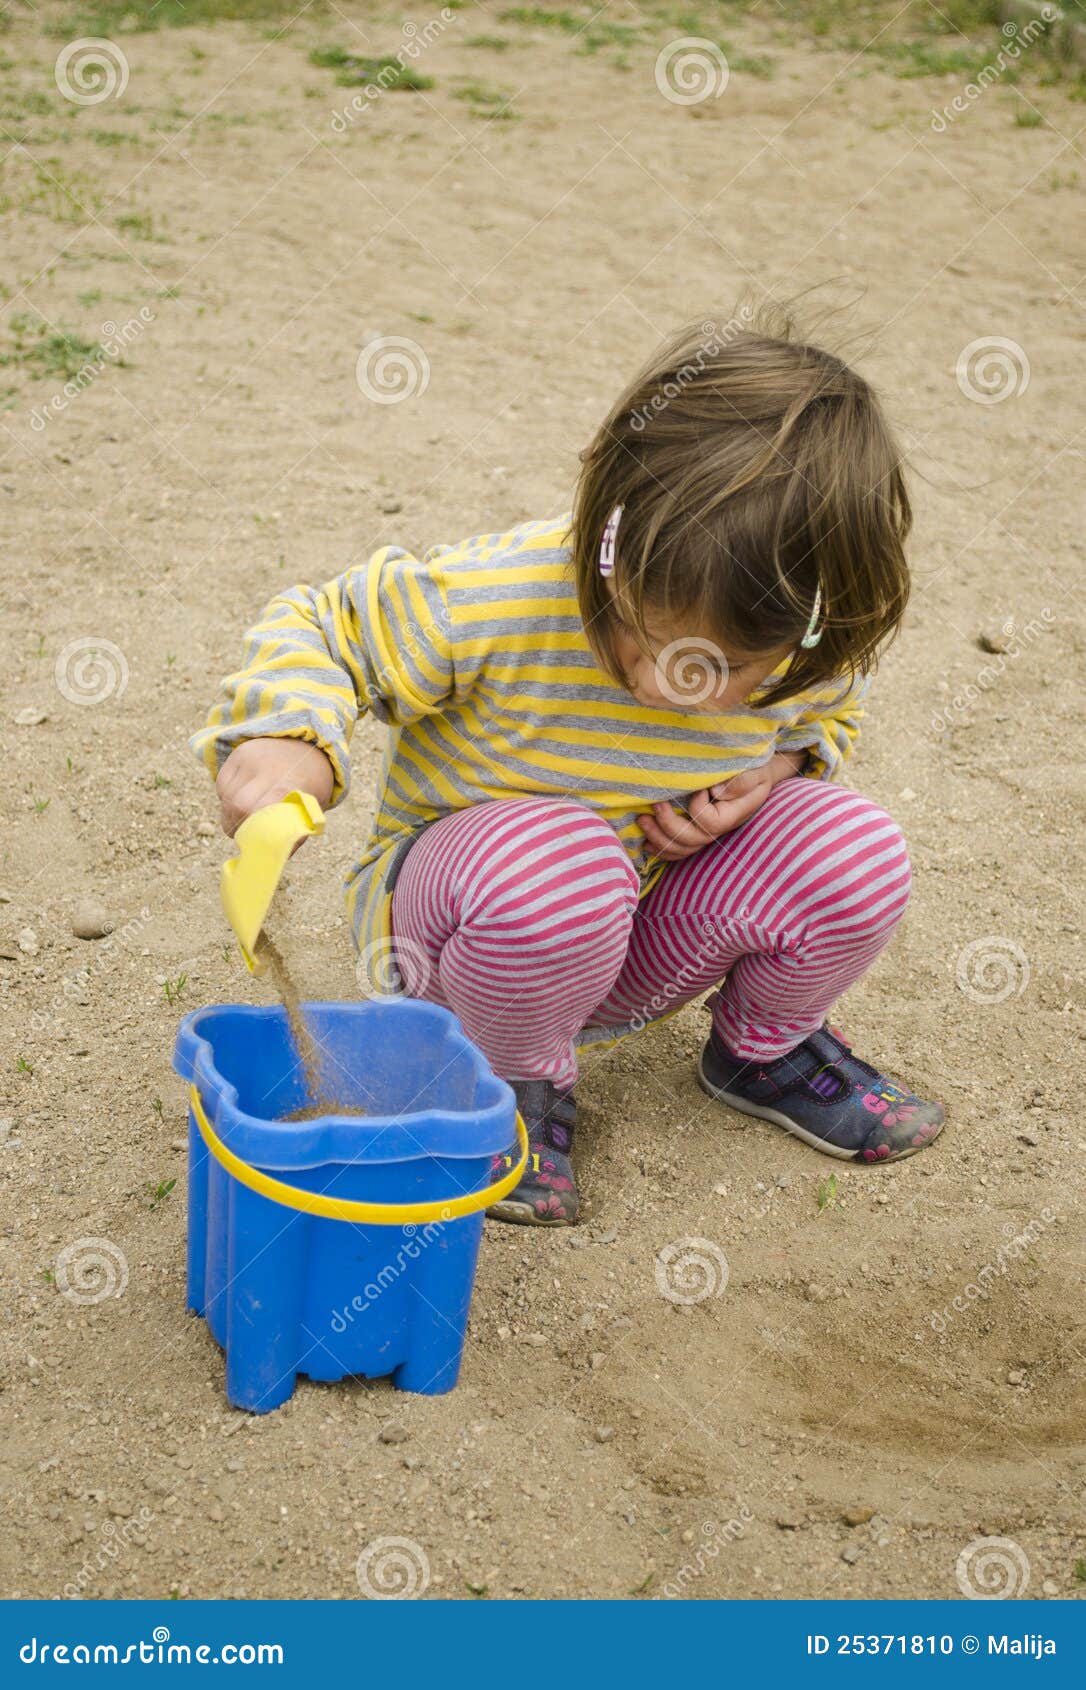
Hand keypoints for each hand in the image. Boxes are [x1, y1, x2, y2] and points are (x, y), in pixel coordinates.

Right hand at [215, 738, 334, 837]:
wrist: (311, 746)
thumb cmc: (311, 786)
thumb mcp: (312, 811)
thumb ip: (294, 835)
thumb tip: (270, 857)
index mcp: (288, 785)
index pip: (254, 811)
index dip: (247, 830)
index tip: (250, 842)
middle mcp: (267, 768)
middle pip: (237, 805)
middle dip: (235, 826)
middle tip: (241, 834)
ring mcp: (251, 757)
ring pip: (226, 796)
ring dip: (229, 813)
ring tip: (243, 817)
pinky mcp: (239, 752)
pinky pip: (222, 784)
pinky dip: (226, 797)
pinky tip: (240, 799)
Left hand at [638, 750, 805, 862]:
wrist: (756, 775)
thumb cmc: (755, 770)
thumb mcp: (755, 771)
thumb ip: (741, 781)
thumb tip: (715, 791)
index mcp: (731, 815)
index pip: (709, 822)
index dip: (697, 808)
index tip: (698, 787)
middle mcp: (718, 829)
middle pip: (691, 840)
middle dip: (668, 825)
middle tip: (654, 805)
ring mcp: (706, 833)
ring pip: (682, 849)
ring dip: (659, 838)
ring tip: (642, 820)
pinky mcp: (697, 831)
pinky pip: (679, 849)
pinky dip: (661, 848)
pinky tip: (646, 842)